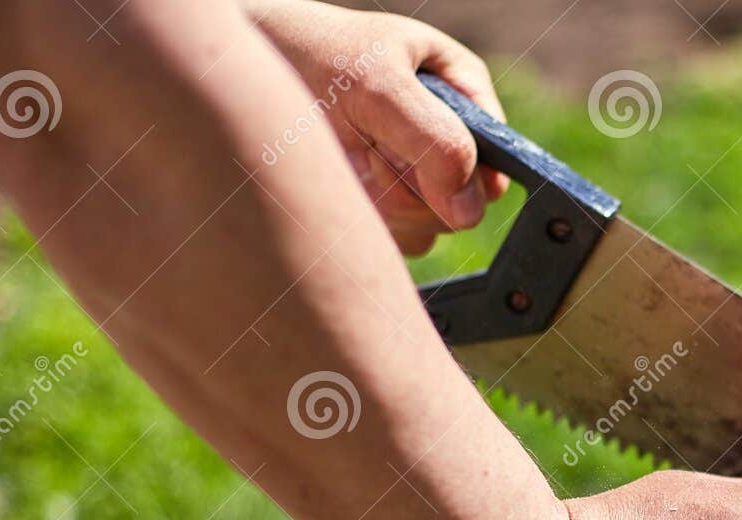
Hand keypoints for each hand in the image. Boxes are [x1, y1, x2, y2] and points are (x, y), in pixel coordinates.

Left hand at [246, 0, 509, 253]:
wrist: (247, 71)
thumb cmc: (312, 56)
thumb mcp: (376, 83)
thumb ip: (433, 140)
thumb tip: (470, 212)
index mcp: (463, 96)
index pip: (495, 164)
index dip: (458, 173)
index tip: (403, 151)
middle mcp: (449, 141)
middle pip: (463, 205)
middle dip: (409, 182)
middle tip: (365, 143)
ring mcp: (420, 178)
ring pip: (428, 228)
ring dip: (384, 200)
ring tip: (349, 152)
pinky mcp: (388, 210)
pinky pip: (397, 240)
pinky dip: (366, 217)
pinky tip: (342, 178)